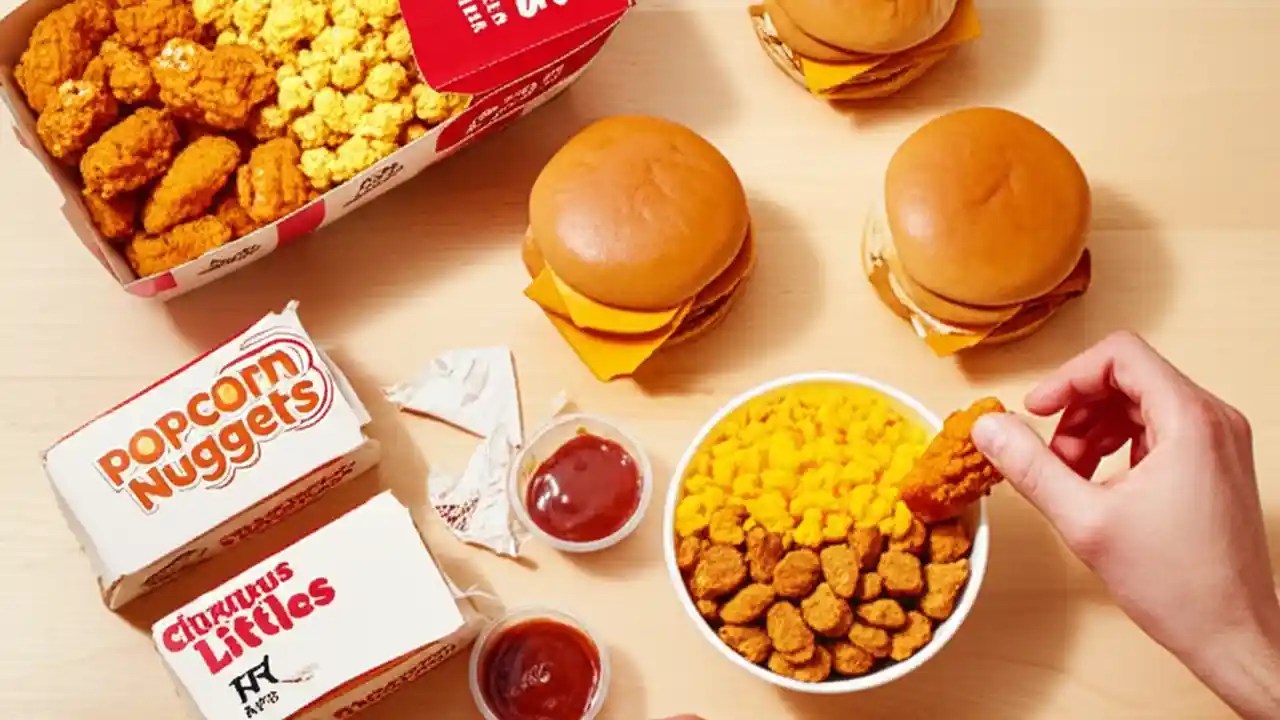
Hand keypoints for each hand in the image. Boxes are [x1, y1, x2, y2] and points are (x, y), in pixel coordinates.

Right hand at [971, 332, 1279, 718]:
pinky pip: (1158, 431)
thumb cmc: (1178, 585)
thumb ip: (1030, 467)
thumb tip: (989, 428)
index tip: (1038, 411)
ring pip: (1140, 404)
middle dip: (1078, 412)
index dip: (1069, 376)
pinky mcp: (1215, 464)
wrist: (1233, 635)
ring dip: (1093, 430)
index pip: (1121, 355)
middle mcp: (1213, 421)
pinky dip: (1119, 447)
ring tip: (1070, 478)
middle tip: (1051, 458)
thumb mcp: (1085, 521)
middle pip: (1128, 378)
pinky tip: (1099, 487)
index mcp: (1190, 420)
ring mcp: (1219, 442)